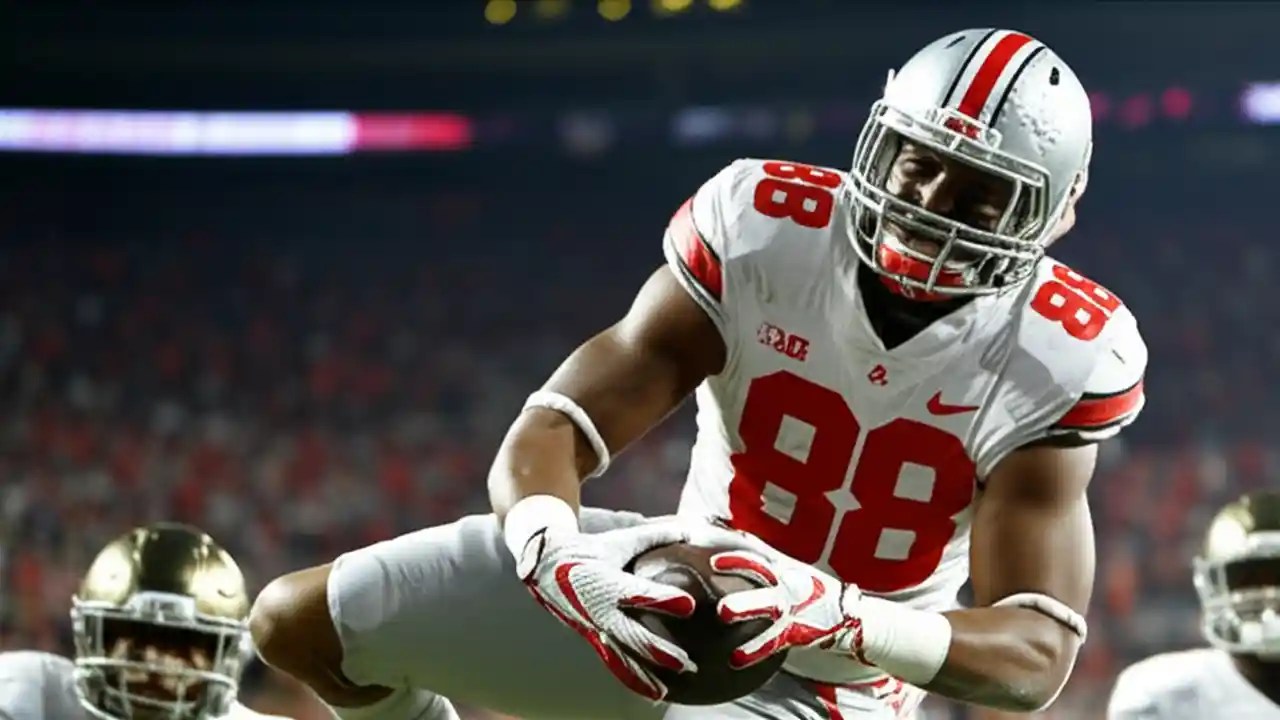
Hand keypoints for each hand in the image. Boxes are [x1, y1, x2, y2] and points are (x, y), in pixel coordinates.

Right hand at [516, 519, 743, 700]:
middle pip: (630, 634)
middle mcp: (598, 609)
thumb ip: (655, 535)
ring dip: (645, 674)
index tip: (689, 605)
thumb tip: (692, 529)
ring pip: (621, 656)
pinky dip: (633, 678)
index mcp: (605, 581)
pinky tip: (655, 692)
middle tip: (686, 661)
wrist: (543, 566)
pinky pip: (614, 662)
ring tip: (670, 688)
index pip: (637, 592)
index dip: (662, 599)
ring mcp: (593, 627)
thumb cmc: (589, 549)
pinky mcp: (592, 638)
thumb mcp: (619, 539)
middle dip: (657, 649)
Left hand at [710, 546, 869, 669]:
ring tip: (723, 613)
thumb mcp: (786, 566)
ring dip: (746, 607)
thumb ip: (759, 553)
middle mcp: (784, 582)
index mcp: (780, 565)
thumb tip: (730, 537)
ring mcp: (791, 606)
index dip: (732, 553)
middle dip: (739, 568)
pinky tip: (735, 658)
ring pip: (767, 605)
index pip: (754, 552)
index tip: (710, 556)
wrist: (846, 613)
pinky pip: (773, 641)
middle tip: (715, 571)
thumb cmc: (808, 588)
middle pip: (762, 573)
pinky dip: (755, 650)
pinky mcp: (796, 631)